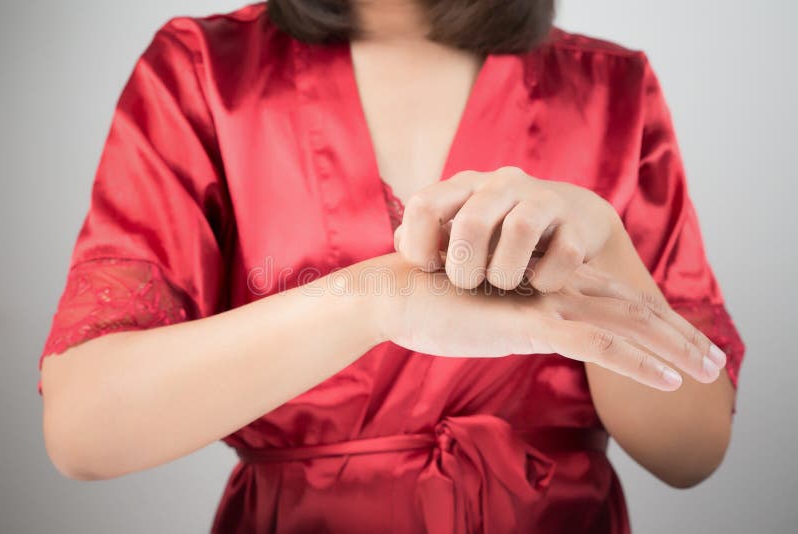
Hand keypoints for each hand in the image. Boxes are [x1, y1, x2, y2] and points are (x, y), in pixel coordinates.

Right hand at [361, 253, 725, 391]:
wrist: (395, 291)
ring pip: (628, 325)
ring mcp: (547, 302)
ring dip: (674, 349)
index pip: (615, 300)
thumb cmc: (435, 303)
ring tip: (708, 372)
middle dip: (678, 335)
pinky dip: (638, 363)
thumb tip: (539, 333)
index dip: (653, 322)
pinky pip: (598, 346)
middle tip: (714, 361)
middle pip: (633, 308)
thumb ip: (520, 319)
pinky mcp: (532, 322)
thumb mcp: (489, 314)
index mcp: (548, 283)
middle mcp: (556, 286)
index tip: (680, 345)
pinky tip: (668, 379)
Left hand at [393, 166, 620, 291]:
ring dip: (505, 272)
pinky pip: (564, 253)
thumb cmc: (498, 234)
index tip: (430, 268)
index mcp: (464, 186)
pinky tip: (539, 285)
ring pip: (521, 231)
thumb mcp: (459, 229)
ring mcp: (542, 199)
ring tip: (502, 285)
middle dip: (464, 267)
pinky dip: (547, 279)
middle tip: (467, 285)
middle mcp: (501, 184)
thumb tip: (401, 246)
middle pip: (472, 222)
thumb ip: (426, 238)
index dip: (418, 245)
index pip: (424, 205)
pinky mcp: (577, 223)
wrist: (568, 219)